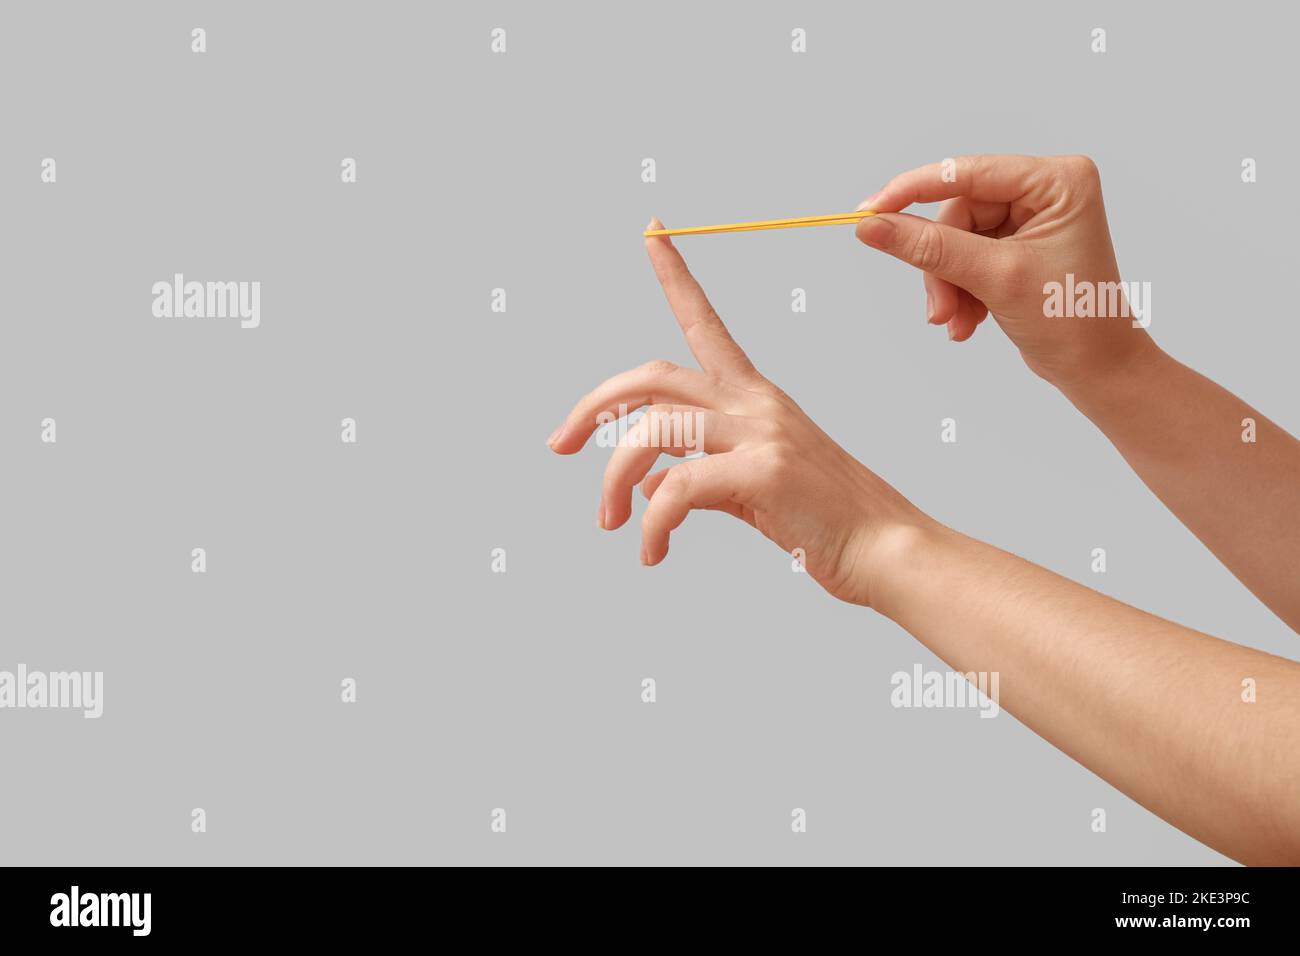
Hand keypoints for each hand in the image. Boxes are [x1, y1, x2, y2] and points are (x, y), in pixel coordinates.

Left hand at [546, 218, 928, 606]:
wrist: (889, 551)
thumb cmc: (827, 523)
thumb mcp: (751, 489)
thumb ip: (698, 475)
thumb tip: (643, 482)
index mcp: (756, 397)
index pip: (705, 321)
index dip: (675, 274)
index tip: (651, 231)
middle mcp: (756, 402)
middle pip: (652, 376)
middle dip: (594, 405)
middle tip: (559, 445)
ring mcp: (761, 433)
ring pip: (655, 430)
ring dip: (614, 479)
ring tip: (609, 524)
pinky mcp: (763, 472)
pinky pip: (676, 489)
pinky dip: (653, 525)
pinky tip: (654, 553)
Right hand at [856, 154, 1160, 390]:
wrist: (1099, 371)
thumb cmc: (1070, 320)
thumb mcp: (993, 278)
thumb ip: (929, 248)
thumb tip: (872, 227)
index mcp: (1057, 180)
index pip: (966, 173)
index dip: (911, 192)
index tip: (868, 213)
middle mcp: (1046, 190)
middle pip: (958, 213)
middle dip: (941, 266)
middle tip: (937, 311)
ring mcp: (1031, 218)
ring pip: (956, 240)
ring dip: (948, 285)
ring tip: (954, 322)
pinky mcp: (1018, 246)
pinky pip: (966, 257)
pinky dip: (960, 291)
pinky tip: (968, 321)